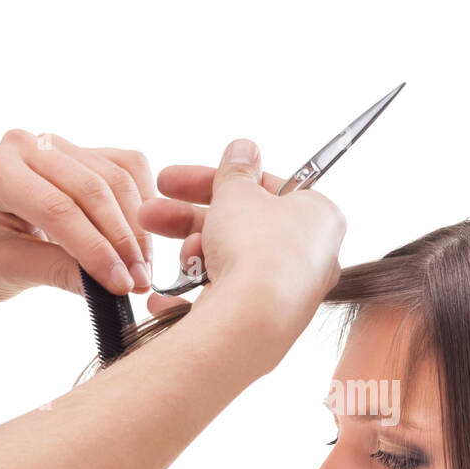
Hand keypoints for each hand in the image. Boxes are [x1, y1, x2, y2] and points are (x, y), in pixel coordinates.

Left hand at [0, 129, 156, 304]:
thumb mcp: (9, 270)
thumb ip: (60, 273)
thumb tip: (115, 286)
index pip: (58, 208)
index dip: (95, 249)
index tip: (122, 285)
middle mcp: (25, 145)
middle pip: (92, 188)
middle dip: (122, 240)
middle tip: (140, 283)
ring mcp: (55, 145)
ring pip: (116, 177)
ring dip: (137, 226)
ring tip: (143, 270)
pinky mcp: (80, 153)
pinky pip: (125, 168)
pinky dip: (140, 203)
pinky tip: (143, 240)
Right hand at [139, 138, 345, 345]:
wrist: (252, 319)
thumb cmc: (256, 247)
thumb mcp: (237, 193)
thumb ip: (236, 171)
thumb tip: (244, 147)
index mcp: (318, 215)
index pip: (265, 188)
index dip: (218, 180)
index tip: (180, 180)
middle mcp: (312, 255)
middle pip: (242, 227)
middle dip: (189, 218)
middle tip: (150, 211)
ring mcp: (290, 291)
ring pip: (231, 262)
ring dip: (193, 255)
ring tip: (171, 256)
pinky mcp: (267, 321)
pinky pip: (227, 299)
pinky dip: (196, 294)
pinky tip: (164, 297)